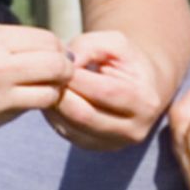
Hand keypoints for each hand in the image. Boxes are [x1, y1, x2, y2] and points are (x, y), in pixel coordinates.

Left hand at [44, 30, 169, 150]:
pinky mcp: (96, 147)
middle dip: (60, 93)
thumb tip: (64, 66)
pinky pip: (67, 133)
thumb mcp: (114, 43)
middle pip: (84, 115)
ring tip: (46, 84)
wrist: (141, 85)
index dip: (74, 75)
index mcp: (144, 101)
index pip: (102, 91)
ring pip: (71, 128)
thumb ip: (89, 46)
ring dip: (52, 105)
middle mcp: (133, 129)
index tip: (57, 61)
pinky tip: (51, 97)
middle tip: (45, 74)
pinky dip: (54, 115)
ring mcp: (114, 143)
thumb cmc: (126, 59)